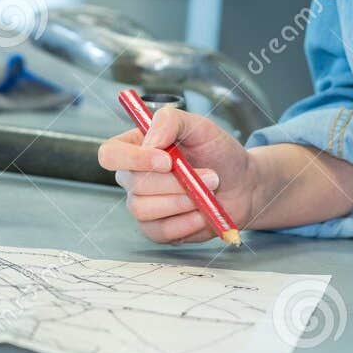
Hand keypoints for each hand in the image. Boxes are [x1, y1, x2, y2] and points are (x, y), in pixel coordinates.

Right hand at [97, 107, 257, 242]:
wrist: (242, 184)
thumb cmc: (217, 152)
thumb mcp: (199, 125)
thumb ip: (170, 121)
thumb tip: (150, 142)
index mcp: (135, 146)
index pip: (110, 154)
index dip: (132, 159)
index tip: (166, 160)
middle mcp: (133, 176)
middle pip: (132, 184)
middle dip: (173, 182)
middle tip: (210, 176)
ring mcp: (143, 204)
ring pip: (142, 209)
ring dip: (181, 201)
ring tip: (209, 192)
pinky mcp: (157, 228)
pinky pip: (159, 231)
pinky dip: (185, 222)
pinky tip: (203, 212)